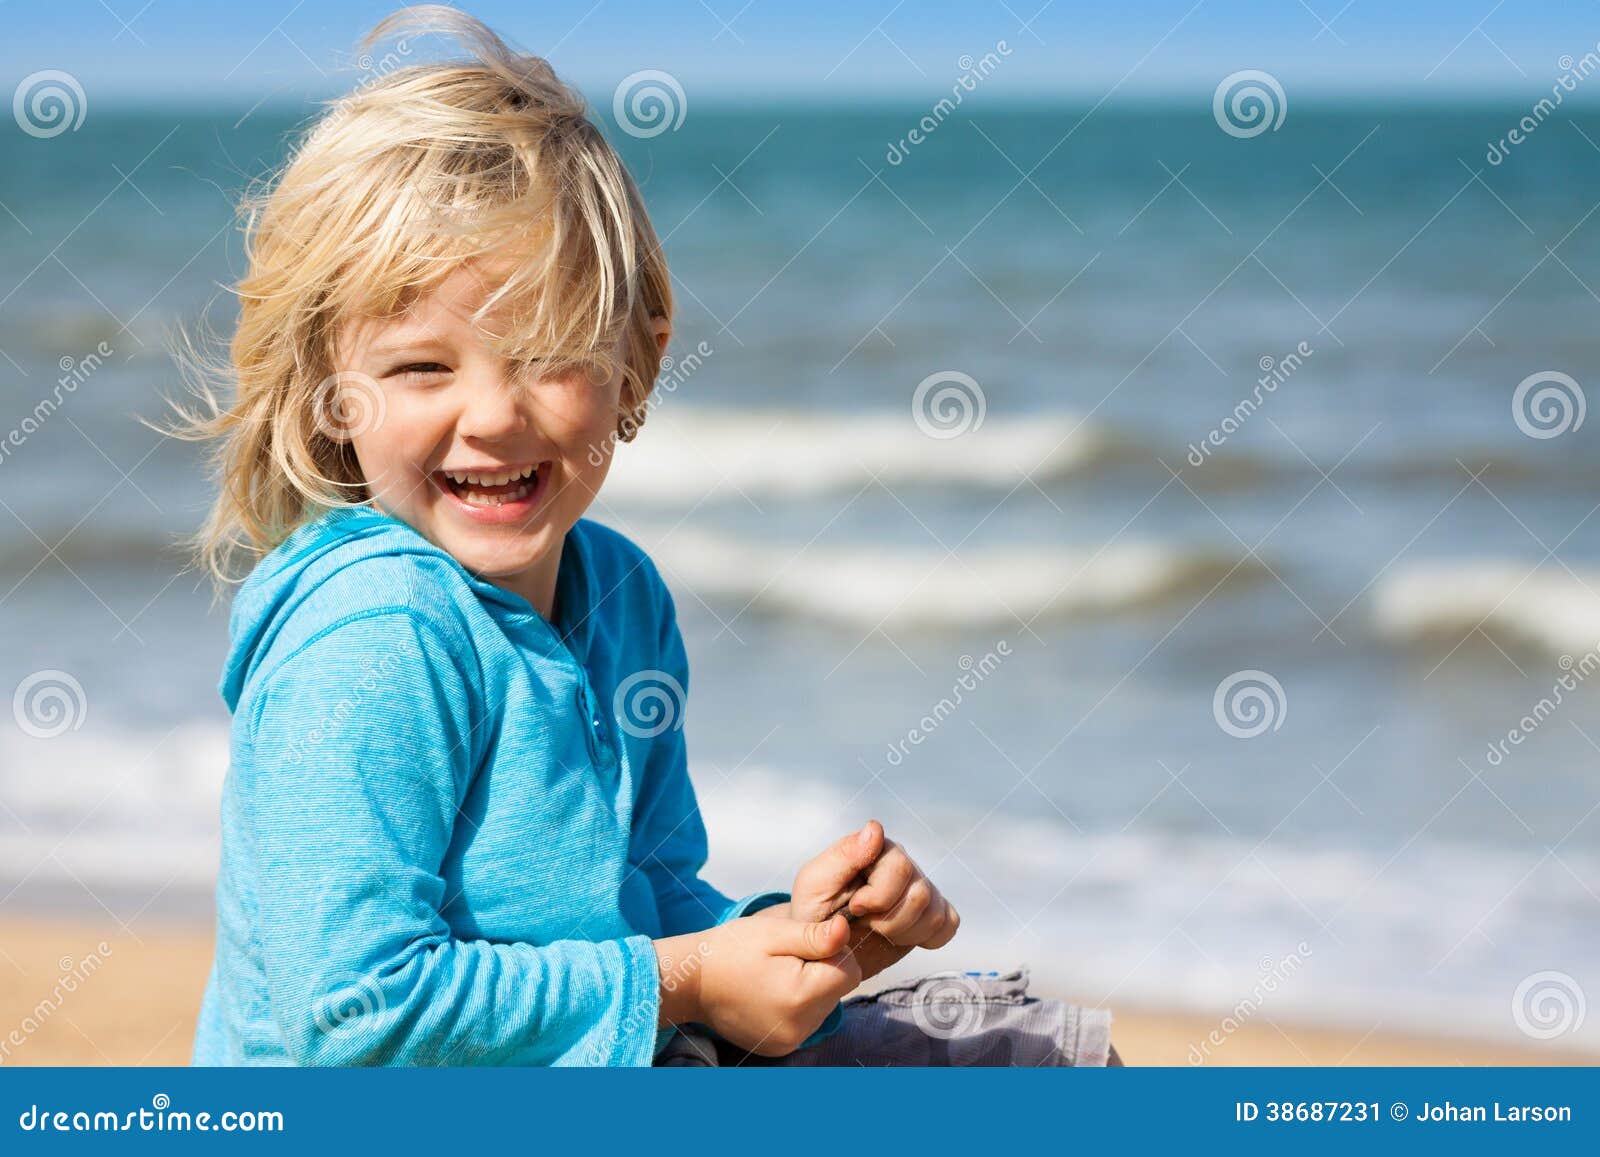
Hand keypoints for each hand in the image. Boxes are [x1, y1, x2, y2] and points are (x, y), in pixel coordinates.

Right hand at [654, 913, 859, 1056]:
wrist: (691, 982)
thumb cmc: (730, 950)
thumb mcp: (773, 933)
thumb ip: (814, 935)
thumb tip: (846, 929)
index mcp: (800, 996)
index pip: (850, 970)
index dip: (833, 950)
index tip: (803, 944)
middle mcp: (799, 1027)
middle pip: (839, 990)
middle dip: (822, 969)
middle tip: (785, 958)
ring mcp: (790, 1042)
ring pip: (826, 1005)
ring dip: (812, 987)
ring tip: (776, 975)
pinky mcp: (781, 1047)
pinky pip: (809, 1020)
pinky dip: (798, 1004)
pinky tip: (772, 992)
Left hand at [782, 820, 959, 979]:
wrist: (821, 946)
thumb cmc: (812, 911)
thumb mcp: (815, 883)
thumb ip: (844, 854)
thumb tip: (876, 828)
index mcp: (875, 848)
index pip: (900, 867)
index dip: (877, 897)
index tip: (854, 908)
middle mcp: (901, 862)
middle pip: (920, 893)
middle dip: (889, 920)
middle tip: (864, 923)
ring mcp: (918, 886)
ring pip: (934, 913)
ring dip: (902, 932)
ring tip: (877, 931)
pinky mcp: (930, 912)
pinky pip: (949, 923)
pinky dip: (927, 937)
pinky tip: (900, 937)